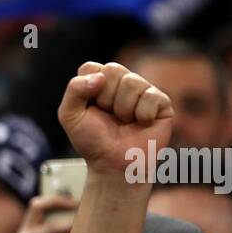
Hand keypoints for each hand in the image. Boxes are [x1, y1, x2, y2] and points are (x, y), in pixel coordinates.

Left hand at [58, 62, 172, 176]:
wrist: (114, 164)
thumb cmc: (93, 141)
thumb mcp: (70, 116)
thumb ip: (74, 90)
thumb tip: (100, 77)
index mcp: (100, 82)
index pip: (90, 68)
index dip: (87, 90)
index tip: (90, 109)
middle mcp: (122, 82)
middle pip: (113, 70)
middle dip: (105, 99)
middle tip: (109, 116)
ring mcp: (143, 90)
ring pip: (132, 82)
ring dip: (123, 109)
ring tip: (124, 122)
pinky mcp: (161, 102)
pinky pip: (150, 97)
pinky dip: (142, 115)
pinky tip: (141, 124)